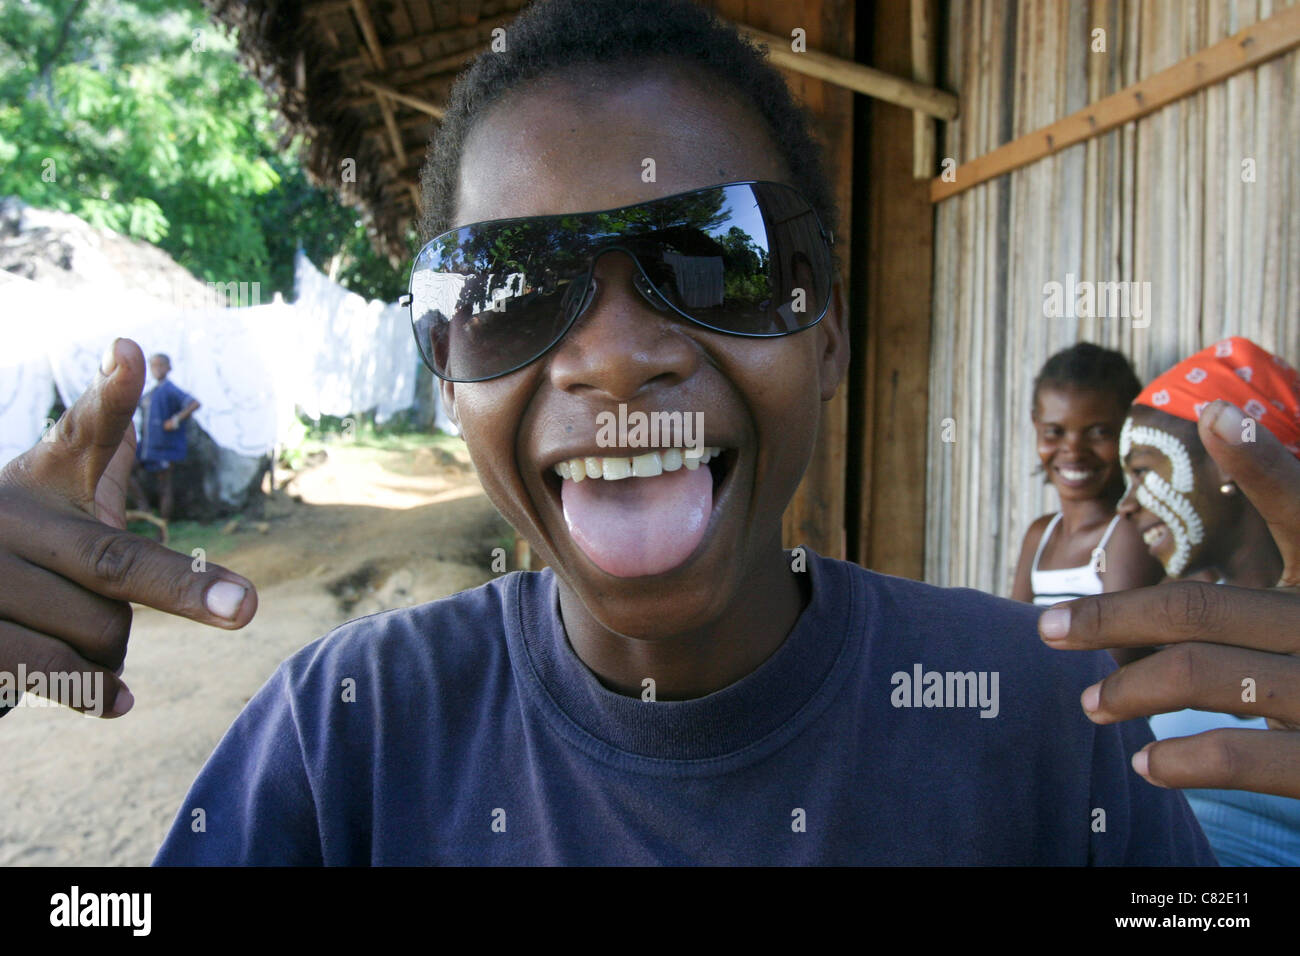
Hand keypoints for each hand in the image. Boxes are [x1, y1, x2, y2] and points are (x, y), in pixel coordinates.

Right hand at [0, 338, 256, 718]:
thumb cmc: (24, 533)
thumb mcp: (55, 483)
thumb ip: (99, 437)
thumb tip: (132, 354)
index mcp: (40, 475)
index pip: (80, 428)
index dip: (110, 393)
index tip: (132, 350)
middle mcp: (5, 516)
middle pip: (113, 561)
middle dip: (184, 589)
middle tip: (246, 608)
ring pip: (96, 626)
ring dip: (113, 648)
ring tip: (91, 638)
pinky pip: (54, 672)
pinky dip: (95, 692)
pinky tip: (118, 702)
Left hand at [1039, 400, 1299, 797]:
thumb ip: (1265, 598)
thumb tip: (1204, 533)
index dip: (1267, 465)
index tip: (1214, 412)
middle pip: (1199, 608)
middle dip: (1111, 617)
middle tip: (1048, 630)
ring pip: (1200, 674)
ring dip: (1130, 691)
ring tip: (1091, 706)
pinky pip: (1238, 755)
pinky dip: (1181, 760)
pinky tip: (1147, 765)